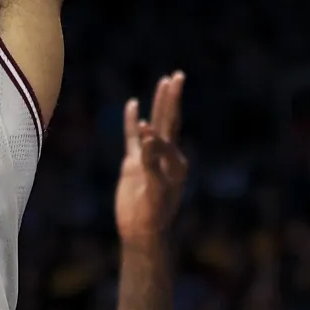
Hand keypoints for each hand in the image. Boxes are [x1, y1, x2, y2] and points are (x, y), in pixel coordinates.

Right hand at [114, 72, 188, 246]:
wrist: (140, 232)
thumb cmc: (152, 216)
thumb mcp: (154, 190)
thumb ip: (152, 163)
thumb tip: (149, 136)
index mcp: (177, 164)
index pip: (168, 138)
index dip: (157, 133)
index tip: (145, 133)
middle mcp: (166, 157)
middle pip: (169, 121)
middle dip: (172, 99)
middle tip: (177, 76)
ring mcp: (150, 158)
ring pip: (154, 125)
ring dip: (158, 104)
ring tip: (163, 81)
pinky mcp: (134, 163)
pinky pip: (133, 138)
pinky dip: (133, 121)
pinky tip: (133, 104)